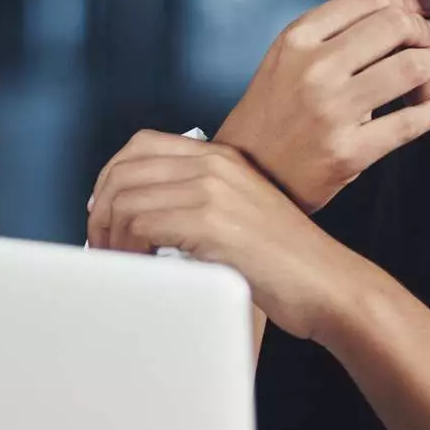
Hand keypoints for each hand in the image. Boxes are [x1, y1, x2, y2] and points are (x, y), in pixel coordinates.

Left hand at [86, 130, 365, 339]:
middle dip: (101, 209)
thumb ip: (199, 203)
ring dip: (109, 235)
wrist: (329, 285)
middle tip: (100, 243)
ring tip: (118, 263)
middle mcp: (215, 165)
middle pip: (124, 169)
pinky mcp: (209, 221)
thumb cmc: (289, 263)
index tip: (104, 210)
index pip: (141, 145)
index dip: (110, 176)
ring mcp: (212, 190)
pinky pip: (140, 224)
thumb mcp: (242, 214)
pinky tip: (139, 268)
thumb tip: (140, 218)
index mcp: (222, 158)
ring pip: (125, 198)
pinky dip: (127, 249)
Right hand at [213, 0, 429, 212]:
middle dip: (422, 28)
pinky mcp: (349, 151)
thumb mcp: (287, 57)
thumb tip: (398, 10)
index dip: (404, 0)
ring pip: (410, 68)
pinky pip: (410, 123)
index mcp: (297, 39)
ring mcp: (332, 111)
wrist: (250, 171)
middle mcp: (314, 69)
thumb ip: (332, 32)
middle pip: (394, 26)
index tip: (417, 9)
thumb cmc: (274, 111)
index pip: (368, 0)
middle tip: (428, 39)